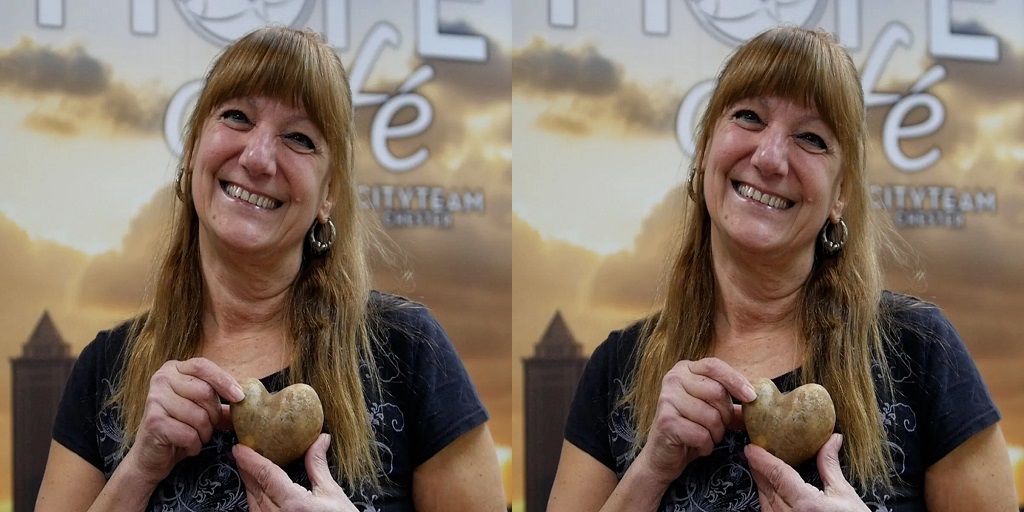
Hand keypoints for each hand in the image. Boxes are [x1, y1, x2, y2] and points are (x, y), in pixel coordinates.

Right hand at [124, 358, 242, 483]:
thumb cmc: (179, 428)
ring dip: (204, 432)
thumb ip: (222, 403)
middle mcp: (161, 379)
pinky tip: (187, 446)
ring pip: (198, 415)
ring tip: (196, 437)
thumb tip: (249, 399)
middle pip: (204, 392)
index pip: (203, 366)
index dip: (224, 380)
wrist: (151, 456)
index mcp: (174, 369)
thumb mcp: (202, 410)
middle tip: (209, 426)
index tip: (240, 396)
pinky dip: (194, 444)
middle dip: (213, 414)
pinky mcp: (153, 422)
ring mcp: (154, 399)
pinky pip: (189, 433)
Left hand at [235, 433, 358, 511]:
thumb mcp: (332, 493)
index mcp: (293, 504)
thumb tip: (320, 439)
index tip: (240, 447)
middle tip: (244, 450)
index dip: (250, 459)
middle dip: (246, 468)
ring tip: (250, 467)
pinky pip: (257, 511)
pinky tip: (259, 489)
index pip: (265, 475)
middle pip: (254, 487)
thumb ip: (318, 466)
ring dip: (250, 483)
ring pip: (252, 501)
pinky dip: (256, 497)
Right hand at [635, 357, 755, 482]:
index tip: (752, 397)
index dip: (735, 380)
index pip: (714, 366)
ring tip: (706, 437)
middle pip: (716, 392)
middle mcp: (673, 379)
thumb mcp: (712, 410)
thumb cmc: (689, 427)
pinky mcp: (666, 421)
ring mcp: (667, 399)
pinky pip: (702, 434)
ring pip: (711, 416)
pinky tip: (697, 446)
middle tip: (720, 426)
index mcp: (685, 369)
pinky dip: (706, 445)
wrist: (663, 454)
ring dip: (716, 433)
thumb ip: (732, 404)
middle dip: (726, 415)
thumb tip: (759, 402)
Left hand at [746, 433, 869, 511]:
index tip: (751, 446)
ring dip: (762, 481)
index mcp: (805, 503)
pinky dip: (767, 496)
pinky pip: (768, 509)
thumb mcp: (844, 494)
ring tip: (762, 466)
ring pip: (763, 498)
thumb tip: (832, 440)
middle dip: (758, 467)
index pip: (776, 474)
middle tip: (756, 450)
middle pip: (765, 485)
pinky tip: (772, 488)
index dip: (761, 458)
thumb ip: (830, 465)